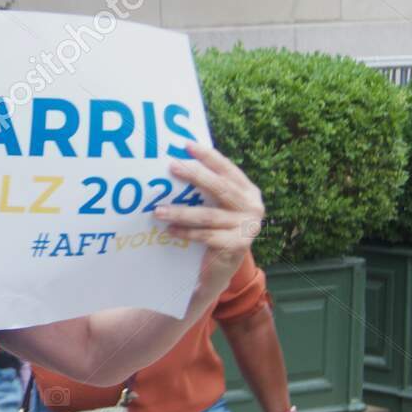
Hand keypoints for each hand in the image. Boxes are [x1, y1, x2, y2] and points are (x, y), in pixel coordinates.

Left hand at [153, 141, 265, 276]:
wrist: (225, 266)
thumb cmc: (218, 229)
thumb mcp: (219, 206)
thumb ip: (210, 188)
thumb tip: (180, 163)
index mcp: (249, 191)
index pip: (228, 169)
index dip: (209, 156)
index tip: (187, 145)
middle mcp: (252, 206)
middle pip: (220, 188)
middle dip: (194, 176)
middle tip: (172, 167)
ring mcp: (247, 227)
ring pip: (209, 216)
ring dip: (181, 212)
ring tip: (159, 210)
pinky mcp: (237, 246)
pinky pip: (206, 236)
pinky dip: (186, 233)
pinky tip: (170, 230)